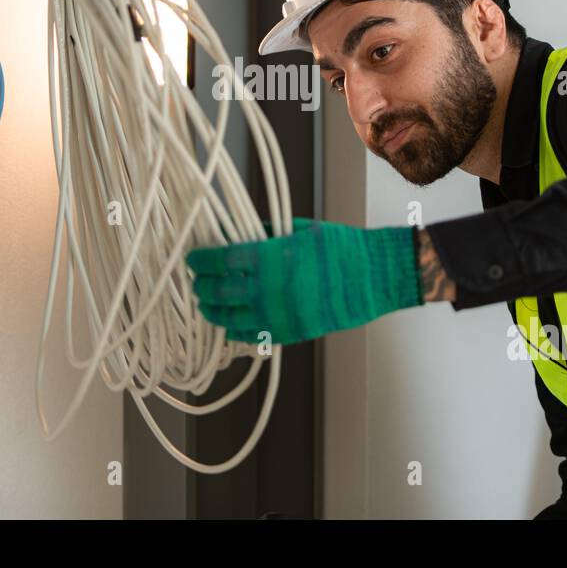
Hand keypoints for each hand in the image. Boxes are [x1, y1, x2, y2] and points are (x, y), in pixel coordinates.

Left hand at [185, 217, 421, 344]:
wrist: (373, 278)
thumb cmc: (339, 248)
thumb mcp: (298, 230)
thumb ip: (265, 234)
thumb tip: (237, 235)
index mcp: (271, 259)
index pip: (221, 262)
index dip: (202, 261)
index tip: (193, 259)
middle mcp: (270, 290)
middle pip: (220, 293)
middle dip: (203, 288)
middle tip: (196, 282)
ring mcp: (279, 315)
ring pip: (231, 320)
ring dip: (214, 312)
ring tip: (208, 305)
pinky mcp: (291, 333)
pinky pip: (253, 337)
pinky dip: (237, 331)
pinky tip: (230, 324)